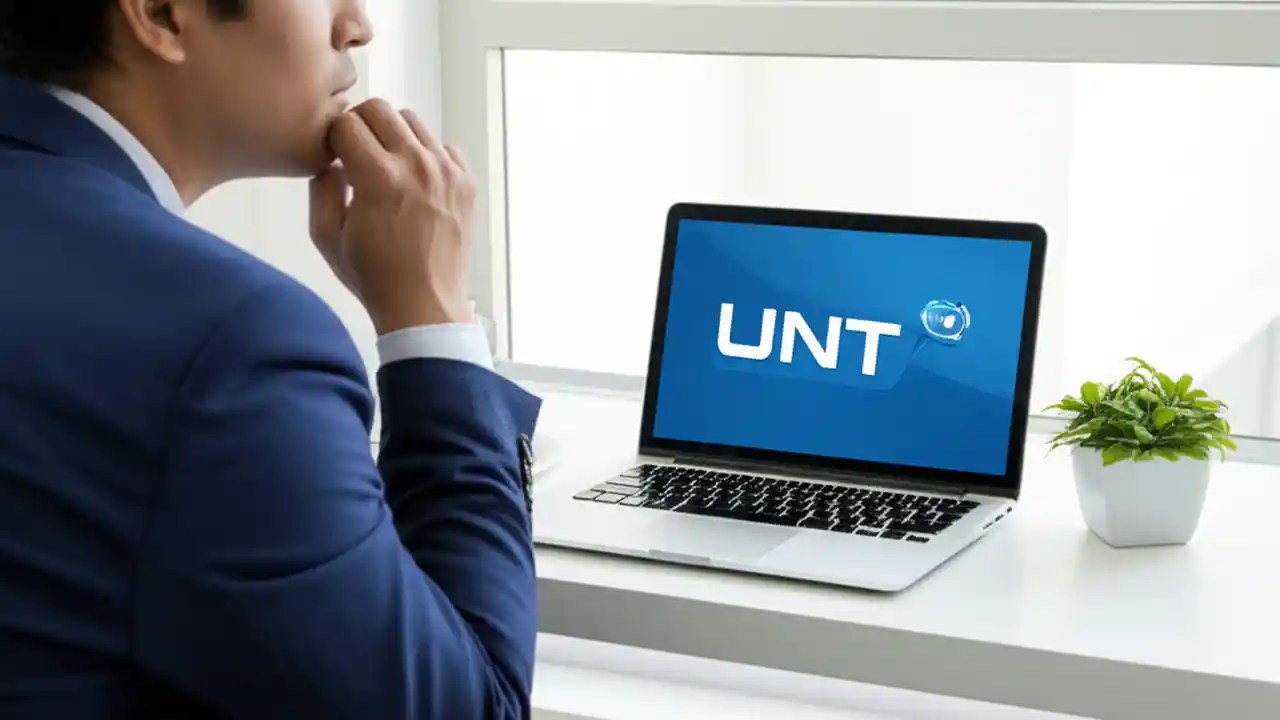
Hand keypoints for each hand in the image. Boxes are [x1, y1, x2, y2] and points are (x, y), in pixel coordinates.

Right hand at [309, 99, 475, 334]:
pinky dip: (426, 155)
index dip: (332, 138)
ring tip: (388, 169)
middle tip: (357, 155)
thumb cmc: (372, 276)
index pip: (346, 123)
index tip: (334, 157)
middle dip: (360, 125)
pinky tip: (416, 183)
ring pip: (413, 122)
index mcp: (378, 177)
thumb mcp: (325, 236)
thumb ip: (320, 186)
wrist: (424, 304)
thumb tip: (332, 159)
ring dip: (393, 137)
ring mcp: (446, 171)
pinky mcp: (466, 182)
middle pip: (380, 109)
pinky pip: (443, 146)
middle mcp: (416, 165)